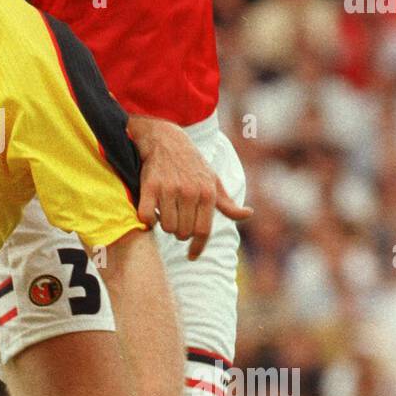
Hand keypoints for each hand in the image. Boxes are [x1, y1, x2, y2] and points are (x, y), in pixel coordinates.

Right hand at [127, 114, 251, 259]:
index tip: (192, 256)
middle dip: (180, 233)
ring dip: (165, 225)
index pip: (204, 231)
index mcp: (207, 193)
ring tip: (166, 214)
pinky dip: (148, 220)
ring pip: (166, 227)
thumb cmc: (192, 164)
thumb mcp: (213, 181)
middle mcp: (189, 191)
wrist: (165, 140)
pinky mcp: (149, 186)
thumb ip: (227, 203)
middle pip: (183, 232)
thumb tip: (248, 214)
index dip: (198, 247)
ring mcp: (169, 189)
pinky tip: (152, 213)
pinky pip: (147, 217)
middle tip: (178, 222)